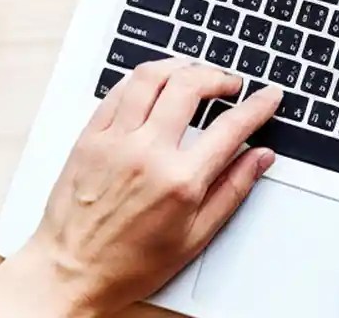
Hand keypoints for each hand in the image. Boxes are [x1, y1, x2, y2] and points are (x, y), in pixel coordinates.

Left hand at [0, 58, 281, 317]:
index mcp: (180, 181)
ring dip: (179, 66)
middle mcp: (147, 153)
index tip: (269, 95)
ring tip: (193, 72)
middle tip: (229, 83)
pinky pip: (118, 91)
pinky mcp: (89, 138)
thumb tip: (260, 158)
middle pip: (190, 85)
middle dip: (218, 75)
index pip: (231, 127)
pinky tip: (154, 84)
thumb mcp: (195, 236)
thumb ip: (232, 190)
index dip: (258, 105)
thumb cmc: (129, 263)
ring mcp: (115, 141)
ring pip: (150, 77)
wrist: (69, 273)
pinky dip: (142, 79)